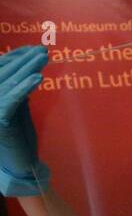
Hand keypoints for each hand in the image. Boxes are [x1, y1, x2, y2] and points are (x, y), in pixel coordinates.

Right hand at [0, 45, 50, 196]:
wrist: (19, 166)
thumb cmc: (18, 139)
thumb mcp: (18, 110)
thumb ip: (17, 92)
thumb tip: (26, 71)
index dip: (14, 58)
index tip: (32, 49)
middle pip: (3, 73)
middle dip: (23, 60)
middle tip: (42, 50)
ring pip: (8, 83)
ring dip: (27, 68)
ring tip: (43, 58)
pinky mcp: (0, 121)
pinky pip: (12, 100)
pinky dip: (24, 88)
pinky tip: (38, 78)